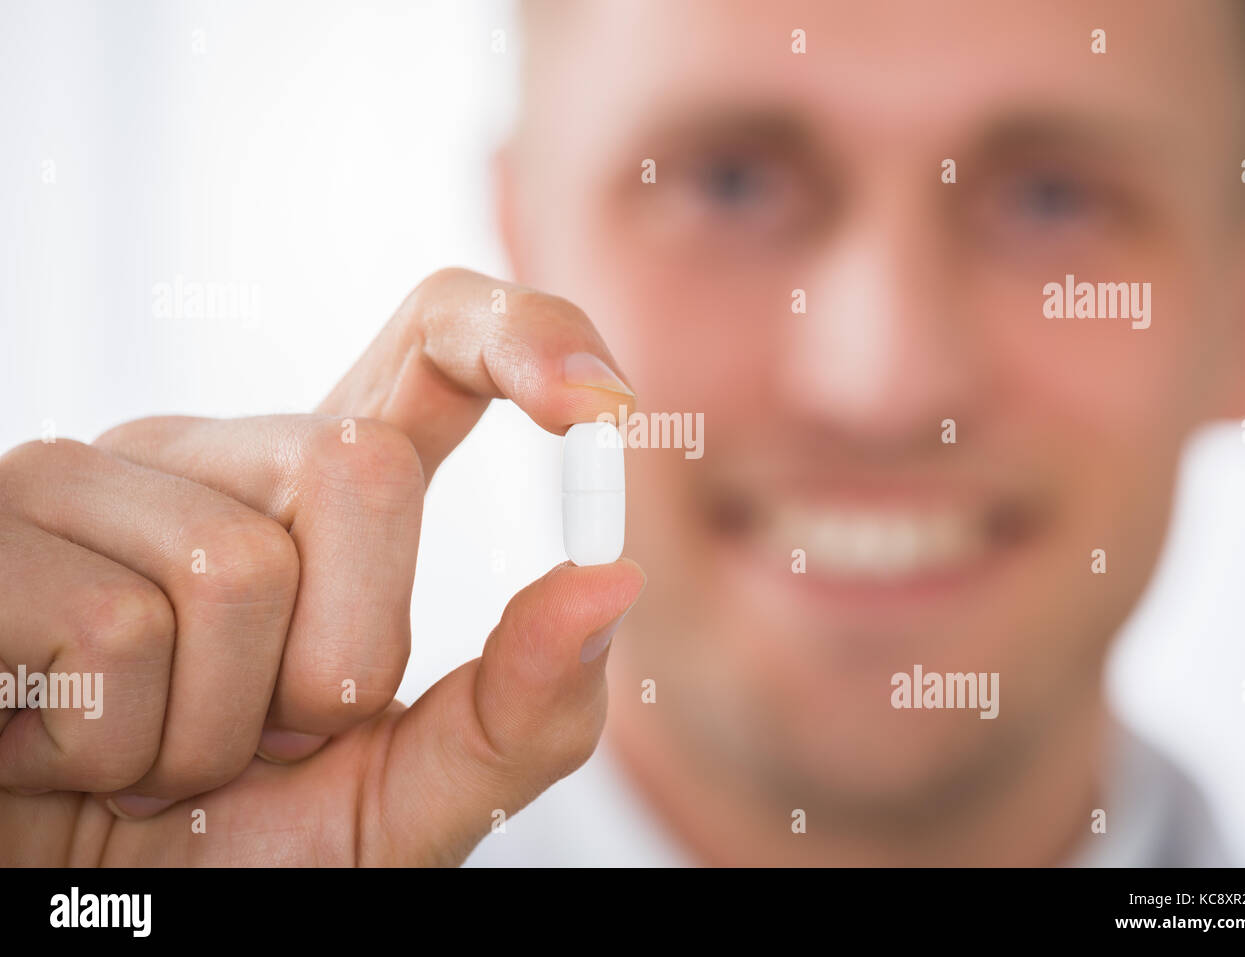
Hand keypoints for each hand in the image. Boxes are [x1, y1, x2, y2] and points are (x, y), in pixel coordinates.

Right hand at [0, 268, 643, 864]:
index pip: (434, 342)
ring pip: (235, 570)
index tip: (604, 406)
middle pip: (364, 467)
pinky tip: (53, 749)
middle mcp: (211, 461)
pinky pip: (112, 631)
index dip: (524, 336)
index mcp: (319, 502)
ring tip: (145, 759)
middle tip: (258, 741)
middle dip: (339, 661)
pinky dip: (109, 750)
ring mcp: (89, 481)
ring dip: (211, 733)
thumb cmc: (228, 859)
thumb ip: (519, 712)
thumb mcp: (404, 804)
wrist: (71, 916)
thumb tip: (610, 581)